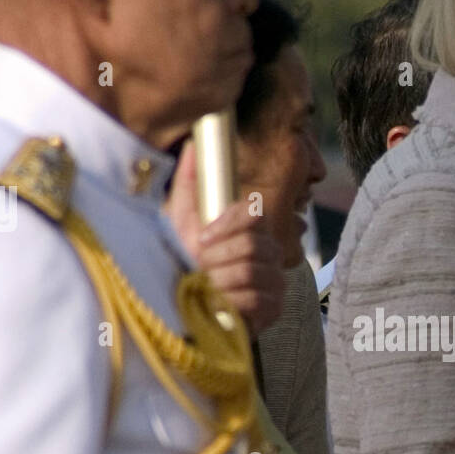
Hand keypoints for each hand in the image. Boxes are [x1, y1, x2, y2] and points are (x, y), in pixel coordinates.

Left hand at [165, 139, 284, 336]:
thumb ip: (188, 182)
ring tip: (205, 289)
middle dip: (216, 258)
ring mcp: (275, 281)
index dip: (227, 224)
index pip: (254, 214)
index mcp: (250, 228)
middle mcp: (269, 252)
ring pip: (252, 271)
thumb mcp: (179, 221)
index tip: (201, 239)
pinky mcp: (274, 309)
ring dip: (219, 281)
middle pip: (252, 243)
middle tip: (199, 269)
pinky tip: (218, 306)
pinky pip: (258, 299)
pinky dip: (230, 302)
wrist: (183, 309)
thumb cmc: (182, 265)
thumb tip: (192, 144)